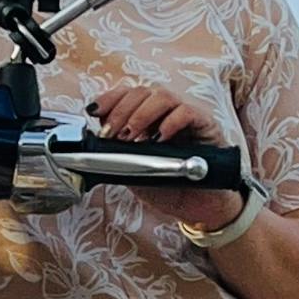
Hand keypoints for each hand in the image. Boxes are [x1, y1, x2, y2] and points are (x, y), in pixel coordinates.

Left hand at [87, 83, 248, 236]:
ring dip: (141, 115)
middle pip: (141, 92)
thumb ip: (118, 156)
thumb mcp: (135, 172)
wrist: (199, 206)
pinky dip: (170, 122)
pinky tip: (159, 138)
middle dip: (120, 111)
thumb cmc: (169, 187)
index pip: (127, 95)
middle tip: (110, 134)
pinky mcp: (206, 125)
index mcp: (147, 118)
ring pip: (162, 96)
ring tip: (130, 137)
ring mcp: (186, 116)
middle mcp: (165, 111)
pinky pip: (187, 112)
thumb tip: (96, 145)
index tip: (93, 112)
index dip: (109, 99)